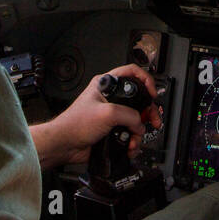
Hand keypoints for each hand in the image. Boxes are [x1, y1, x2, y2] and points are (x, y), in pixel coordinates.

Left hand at [31, 64, 162, 169]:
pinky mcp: (113, 130)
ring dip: (139, 131)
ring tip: (135, 139)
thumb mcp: (107, 113)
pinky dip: (133, 141)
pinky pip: (130, 133)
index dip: (145, 80)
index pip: (131, 73)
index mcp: (106, 85)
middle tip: (153, 119)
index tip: (152, 93)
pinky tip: (129, 146)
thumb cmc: (75, 124)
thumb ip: (129, 115)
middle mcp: (111, 98)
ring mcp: (112, 115)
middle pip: (138, 100)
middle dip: (148, 112)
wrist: (65, 145)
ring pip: (136, 120)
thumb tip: (140, 124)